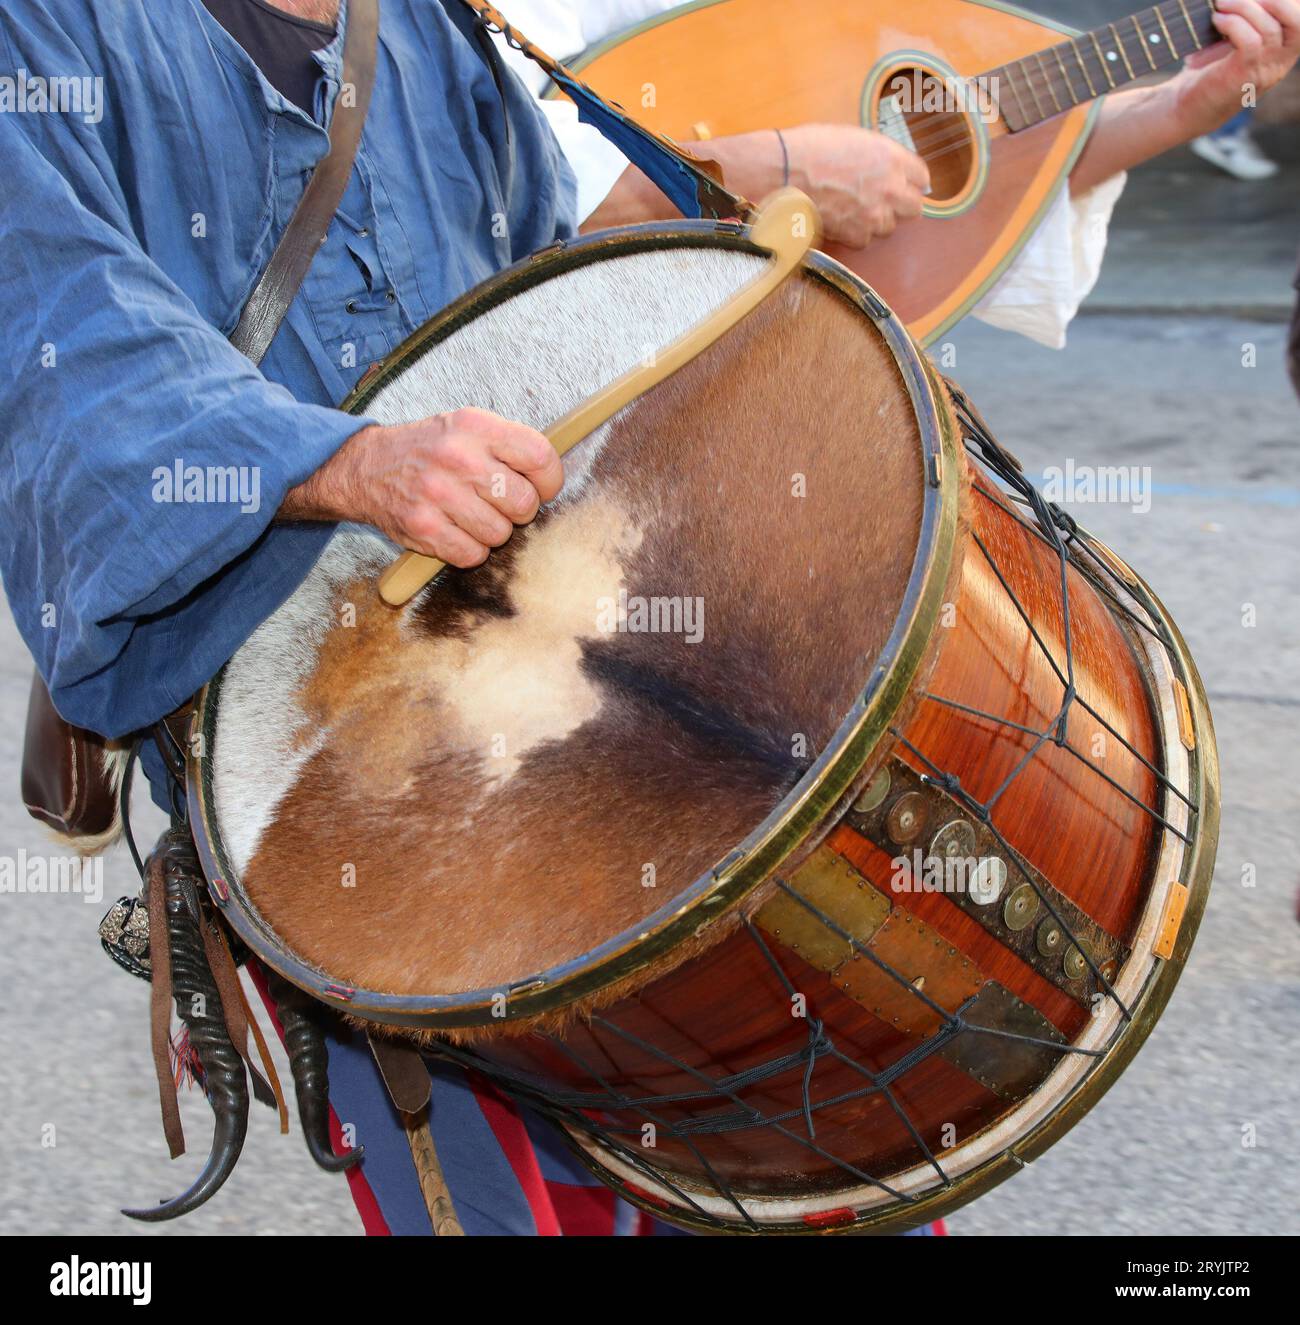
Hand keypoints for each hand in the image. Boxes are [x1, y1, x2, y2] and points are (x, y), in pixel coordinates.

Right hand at [284, 407, 562, 566]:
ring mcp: (439, 494)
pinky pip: (473, 555)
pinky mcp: (424, 528)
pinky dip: (469, 550)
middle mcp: (458, 457)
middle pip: (524, 503)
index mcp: (475, 426)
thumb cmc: (429, 450)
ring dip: (492, 532)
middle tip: (498, 503)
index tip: (542, 489)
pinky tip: (455, 531)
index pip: (540, 456)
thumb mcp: (466, 427)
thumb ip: (508, 445)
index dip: (550, 481)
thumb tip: (553, 476)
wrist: (366, 467)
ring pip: (501, 533)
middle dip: (518, 511)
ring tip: (471, 515)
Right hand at [781, 124, 929, 247]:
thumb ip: (878, 156)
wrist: (784, 172)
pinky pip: (865, 240)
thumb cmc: (811, 149)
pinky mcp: (856, 234)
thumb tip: (886, 166)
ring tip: (855, 210)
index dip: (911, 182)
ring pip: (889, 227)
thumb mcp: (853, 139)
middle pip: (914, 208)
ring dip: (876, 221)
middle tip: (884, 202)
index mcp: (892, 158)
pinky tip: (841, 220)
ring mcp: (874, 215)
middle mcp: (889, 188)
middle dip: (901, 205)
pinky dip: (855, 234)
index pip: (922, 177)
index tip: (904, 185)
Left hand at [1172, 0, 1299, 133]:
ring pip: (1269, 28)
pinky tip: (1217, 20)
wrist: (1184, 109)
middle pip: (1298, 21)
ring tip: (1221, 5)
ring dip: (1244, 7)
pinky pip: (1249, 41)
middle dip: (1276, 0)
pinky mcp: (1243, 76)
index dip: (1286, 0)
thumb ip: (1249, 22)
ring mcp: (1263, 71)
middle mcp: (1279, 63)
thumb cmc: (1207, 71)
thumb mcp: (1235, 43)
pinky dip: (1233, 24)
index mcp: (1283, 53)